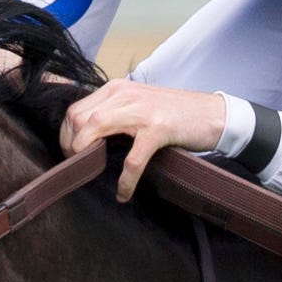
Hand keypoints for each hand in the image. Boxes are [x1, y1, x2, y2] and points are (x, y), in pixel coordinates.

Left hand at [63, 79, 228, 199]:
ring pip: (94, 129)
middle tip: (78, 167)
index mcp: (117, 89)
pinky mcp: (158, 129)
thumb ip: (115, 113)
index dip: (67, 134)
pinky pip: (132, 159)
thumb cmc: (177, 114)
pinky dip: (125, 180)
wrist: (213, 114)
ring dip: (86, 156)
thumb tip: (89, 137)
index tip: (71, 154)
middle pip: (79, 118)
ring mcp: (141, 111)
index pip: (77, 109)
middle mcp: (124, 94)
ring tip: (90, 174)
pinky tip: (124, 193)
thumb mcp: (140, 105)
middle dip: (71, 146)